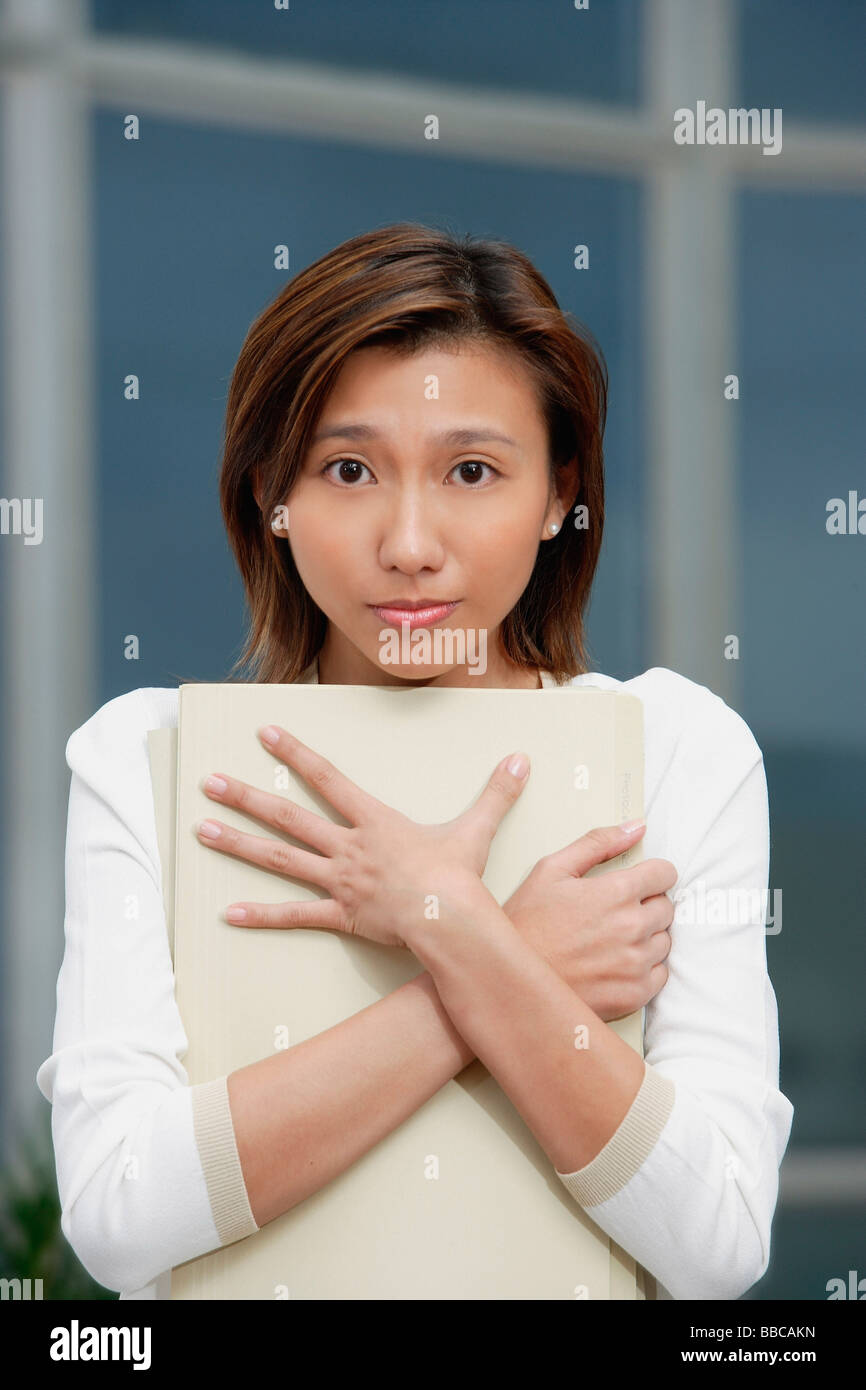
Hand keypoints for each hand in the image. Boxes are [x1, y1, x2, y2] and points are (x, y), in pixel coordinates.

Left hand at [196, 724, 530, 949]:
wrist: (452, 922)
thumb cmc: (461, 877)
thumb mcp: (478, 828)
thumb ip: (496, 792)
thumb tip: (521, 759)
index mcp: (374, 821)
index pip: (327, 778)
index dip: (295, 754)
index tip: (264, 734)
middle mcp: (347, 847)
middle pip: (288, 816)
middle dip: (246, 797)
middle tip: (208, 782)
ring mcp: (339, 881)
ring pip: (279, 859)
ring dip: (239, 844)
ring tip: (202, 831)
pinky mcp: (339, 915)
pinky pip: (294, 915)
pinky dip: (261, 915)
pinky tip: (229, 912)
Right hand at [502, 823, 676, 1020]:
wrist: (508, 981)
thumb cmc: (525, 922)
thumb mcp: (551, 870)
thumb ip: (598, 843)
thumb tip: (637, 826)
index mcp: (617, 892)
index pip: (665, 874)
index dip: (651, 874)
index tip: (638, 881)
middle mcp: (633, 927)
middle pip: (666, 907)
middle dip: (647, 904)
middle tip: (615, 911)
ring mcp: (635, 964)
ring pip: (664, 941)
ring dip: (646, 936)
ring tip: (611, 939)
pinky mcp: (633, 995)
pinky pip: (659, 975)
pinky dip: (644, 968)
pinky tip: (614, 963)